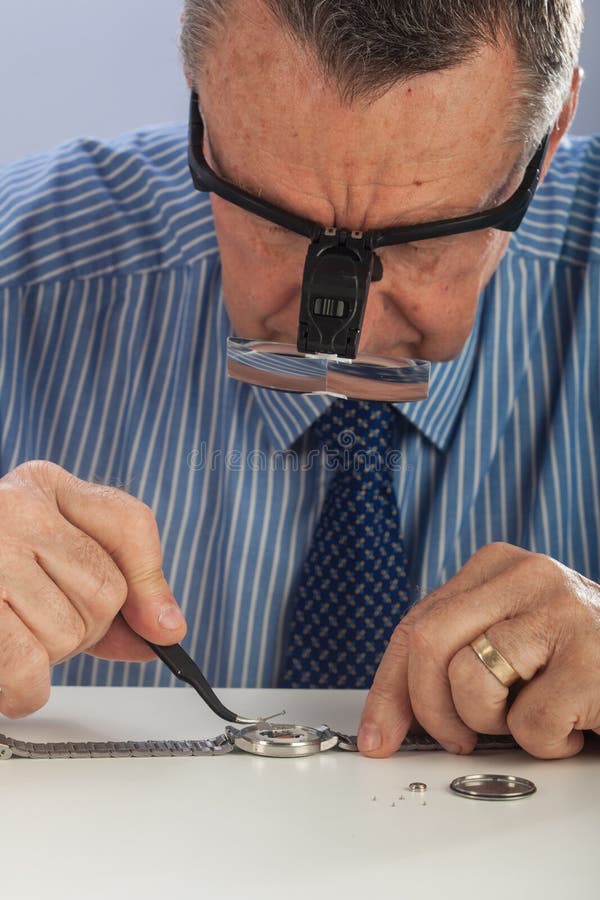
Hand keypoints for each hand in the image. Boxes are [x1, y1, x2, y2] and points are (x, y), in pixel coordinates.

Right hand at [0, 461, 186, 718]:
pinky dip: (24, 689)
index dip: (147, 584)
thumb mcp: (52, 551)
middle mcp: (11, 506)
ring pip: (69, 633)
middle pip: (106, 591)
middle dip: (84, 628)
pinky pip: (25, 668)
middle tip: (40, 622)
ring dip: (47, 656)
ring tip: (11, 633)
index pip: (128, 525)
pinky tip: (8, 675)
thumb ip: (120, 579)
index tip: (159, 627)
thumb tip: (166, 627)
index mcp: (41, 485)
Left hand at [357, 542, 599, 758]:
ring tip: (532, 715)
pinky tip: (574, 722)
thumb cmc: (580, 660)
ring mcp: (562, 612)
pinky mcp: (591, 658)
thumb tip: (389, 716)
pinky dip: (546, 743)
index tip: (378, 735)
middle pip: (428, 644)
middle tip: (459, 738)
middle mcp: (527, 575)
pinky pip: (528, 724)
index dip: (389, 688)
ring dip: (493, 725)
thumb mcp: (511, 641)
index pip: (416, 623)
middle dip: (429, 710)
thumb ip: (456, 654)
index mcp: (498, 566)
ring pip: (469, 682)